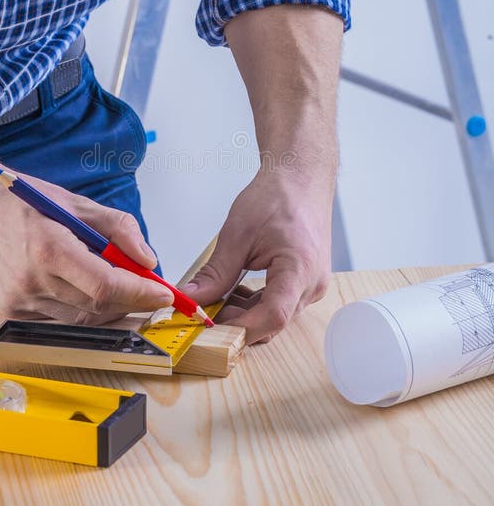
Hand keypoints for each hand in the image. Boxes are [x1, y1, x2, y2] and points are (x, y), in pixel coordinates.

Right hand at [0, 169, 173, 324]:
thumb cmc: (21, 199)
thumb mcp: (76, 203)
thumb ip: (119, 229)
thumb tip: (148, 260)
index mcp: (50, 249)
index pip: (107, 286)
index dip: (141, 294)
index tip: (164, 294)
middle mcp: (32, 280)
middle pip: (98, 306)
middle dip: (132, 301)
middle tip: (150, 290)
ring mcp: (19, 299)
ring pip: (81, 318)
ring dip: (108, 306)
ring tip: (120, 286)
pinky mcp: (10, 309)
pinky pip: (59, 318)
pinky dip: (80, 307)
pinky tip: (82, 287)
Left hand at [184, 166, 332, 343]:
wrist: (301, 178)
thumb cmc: (278, 196)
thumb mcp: (238, 234)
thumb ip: (215, 273)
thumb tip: (191, 298)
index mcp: (299, 269)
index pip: (273, 317)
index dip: (240, 328)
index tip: (211, 327)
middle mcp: (312, 284)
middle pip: (273, 322)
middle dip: (238, 322)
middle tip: (206, 310)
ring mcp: (312, 285)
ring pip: (275, 317)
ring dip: (246, 313)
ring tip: (220, 293)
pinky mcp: (307, 283)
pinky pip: (281, 304)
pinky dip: (256, 303)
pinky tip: (238, 289)